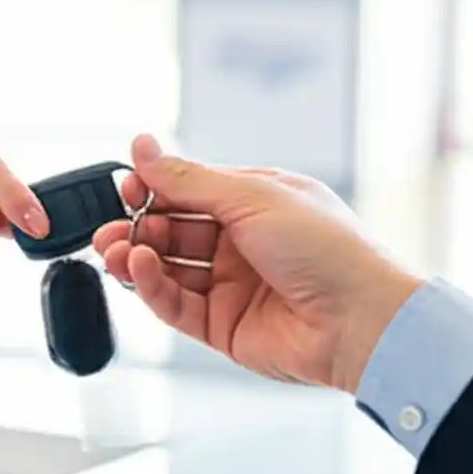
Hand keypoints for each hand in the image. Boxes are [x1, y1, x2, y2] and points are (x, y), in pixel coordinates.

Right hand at [92, 135, 421, 392]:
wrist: (361, 319)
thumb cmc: (328, 249)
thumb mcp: (252, 197)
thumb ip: (188, 179)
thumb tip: (142, 147)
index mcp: (257, 202)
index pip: (190, 190)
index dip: (155, 188)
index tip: (126, 186)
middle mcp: (243, 243)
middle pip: (173, 229)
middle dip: (138, 226)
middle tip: (111, 226)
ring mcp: (233, 286)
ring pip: (169, 268)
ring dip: (138, 257)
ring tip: (115, 251)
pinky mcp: (224, 326)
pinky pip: (176, 304)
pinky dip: (153, 287)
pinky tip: (141, 270)